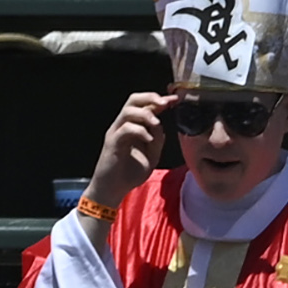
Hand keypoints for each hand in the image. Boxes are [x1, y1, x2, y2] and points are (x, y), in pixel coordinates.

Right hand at [89, 93, 171, 209]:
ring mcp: (116, 133)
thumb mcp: (152, 155)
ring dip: (145, 114)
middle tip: (165, 103)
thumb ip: (157, 139)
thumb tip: (160, 124)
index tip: (175, 100)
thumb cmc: (130, 173)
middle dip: (150, 98)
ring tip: (156, 123)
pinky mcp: (112, 143)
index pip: (144, 105)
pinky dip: (139, 131)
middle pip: (133, 99)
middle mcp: (122, 125)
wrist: (112, 190)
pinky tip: (148, 139)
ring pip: (128, 111)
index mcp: (133, 126)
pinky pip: (125, 129)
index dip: (159, 99)